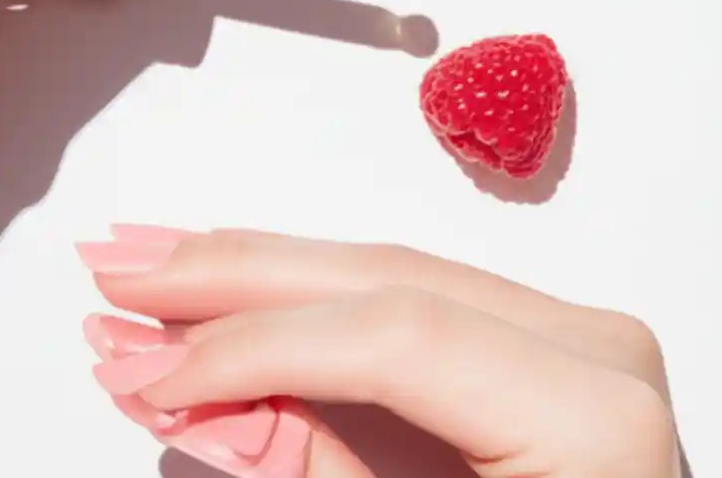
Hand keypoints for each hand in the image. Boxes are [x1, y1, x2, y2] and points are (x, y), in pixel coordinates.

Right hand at [78, 227, 681, 477]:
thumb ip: (323, 469)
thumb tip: (205, 395)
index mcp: (594, 415)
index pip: (399, 337)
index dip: (261, 344)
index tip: (147, 365)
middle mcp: (598, 350)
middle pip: (395, 281)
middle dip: (245, 276)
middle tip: (123, 268)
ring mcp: (583, 338)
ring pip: (404, 276)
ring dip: (274, 272)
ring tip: (163, 263)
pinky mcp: (556, 346)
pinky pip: (428, 303)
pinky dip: (332, 299)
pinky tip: (258, 282)